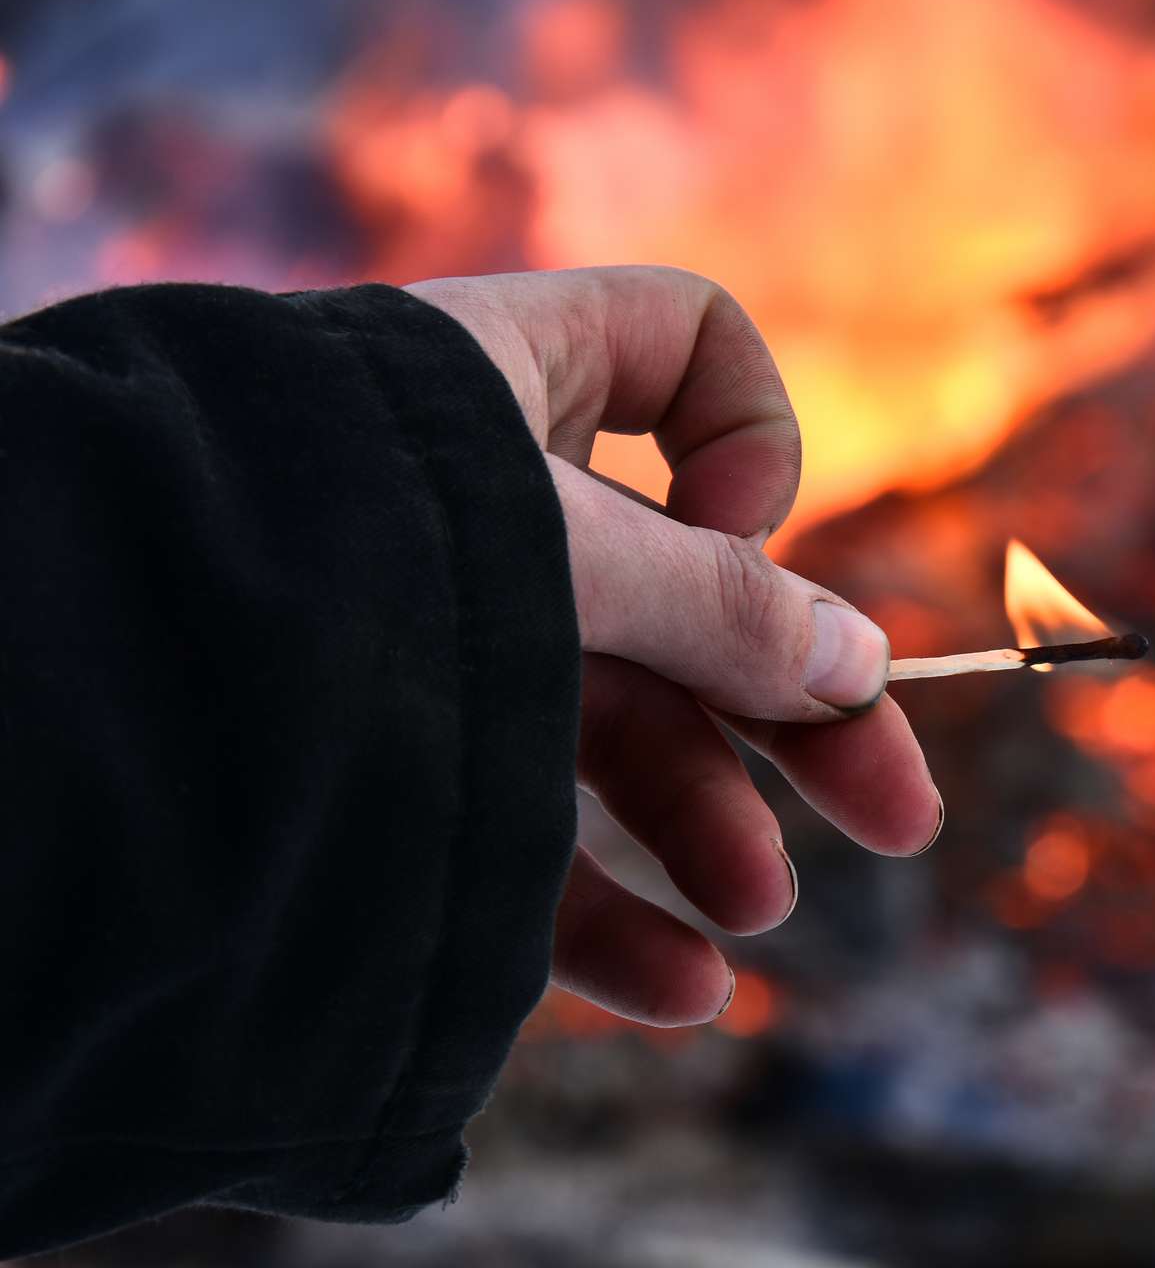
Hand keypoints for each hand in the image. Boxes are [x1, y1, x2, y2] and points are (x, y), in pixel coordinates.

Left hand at [407, 267, 942, 1026]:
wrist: (78, 683)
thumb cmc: (335, 553)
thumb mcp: (564, 558)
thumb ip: (723, 607)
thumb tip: (858, 664)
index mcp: (511, 384)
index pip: (679, 345)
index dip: (751, 429)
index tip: (747, 524)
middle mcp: (483, 506)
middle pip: (688, 595)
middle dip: (793, 714)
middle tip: (895, 818)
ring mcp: (439, 638)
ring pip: (608, 726)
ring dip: (700, 824)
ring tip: (755, 915)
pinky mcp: (394, 766)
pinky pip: (522, 826)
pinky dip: (600, 904)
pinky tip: (677, 986)